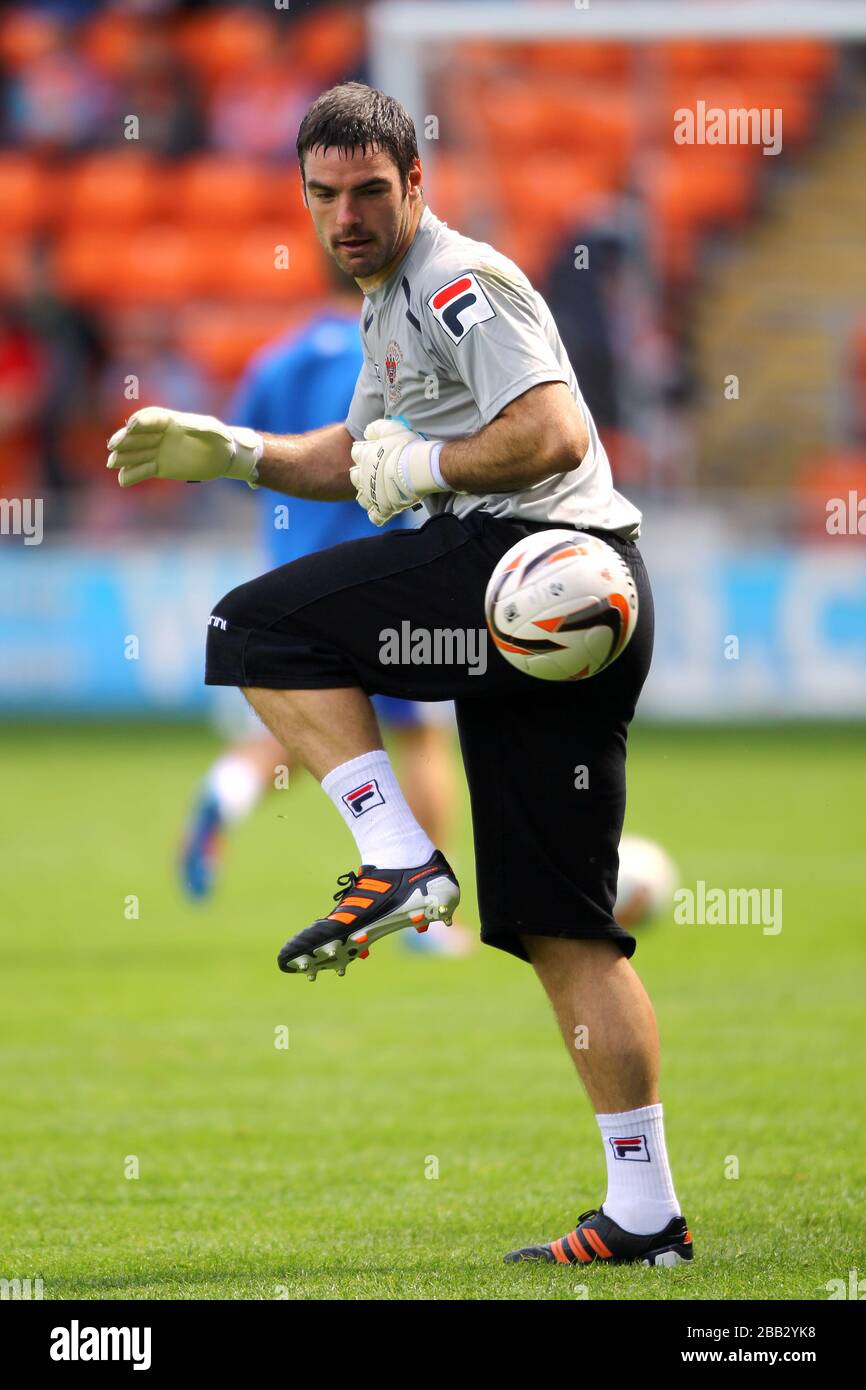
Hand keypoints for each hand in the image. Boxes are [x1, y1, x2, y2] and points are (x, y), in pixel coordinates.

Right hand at [106, 407, 262, 487]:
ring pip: (136, 453)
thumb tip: (183, 426)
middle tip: (113, 445)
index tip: (131, 426)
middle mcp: (159, 435)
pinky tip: (122, 480)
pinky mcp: (159, 467)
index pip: (150, 418)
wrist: (222, 457)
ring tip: (112, 463)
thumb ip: (198, 427)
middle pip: (137, 436)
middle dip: (125, 440)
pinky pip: (143, 471)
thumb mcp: (213, 431)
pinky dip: (132, 475)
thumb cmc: (219, 439)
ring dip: (123, 457)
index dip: (140, 421)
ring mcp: (157, 451)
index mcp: (170, 420)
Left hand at [348, 417, 443, 525]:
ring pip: (362, 498)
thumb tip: (367, 432)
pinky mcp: (383, 508)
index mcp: (365, 456)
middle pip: (355, 476)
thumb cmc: (407, 446)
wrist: (419, 467)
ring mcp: (372, 494)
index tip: (374, 453)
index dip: (364, 453)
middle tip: (376, 473)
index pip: (356, 453)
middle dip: (362, 475)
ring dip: (368, 495)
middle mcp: (364, 476)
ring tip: (380, 492)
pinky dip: (378, 514)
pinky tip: (385, 509)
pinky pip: (375, 516)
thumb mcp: (391, 428)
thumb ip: (376, 429)